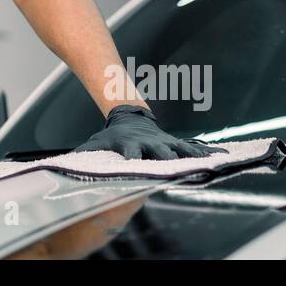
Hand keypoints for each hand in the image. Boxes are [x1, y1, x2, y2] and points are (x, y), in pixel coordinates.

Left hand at [74, 104, 229, 160]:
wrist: (129, 117)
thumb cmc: (111, 137)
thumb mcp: (95, 144)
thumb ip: (82, 155)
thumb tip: (61, 166)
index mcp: (129, 147)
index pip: (131, 154)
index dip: (133, 159)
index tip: (135, 166)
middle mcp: (150, 145)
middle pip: (160, 153)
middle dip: (166, 160)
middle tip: (175, 168)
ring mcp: (164, 143)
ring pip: (180, 150)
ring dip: (193, 157)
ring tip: (210, 164)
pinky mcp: (175, 143)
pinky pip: (194, 148)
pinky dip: (208, 152)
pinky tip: (224, 157)